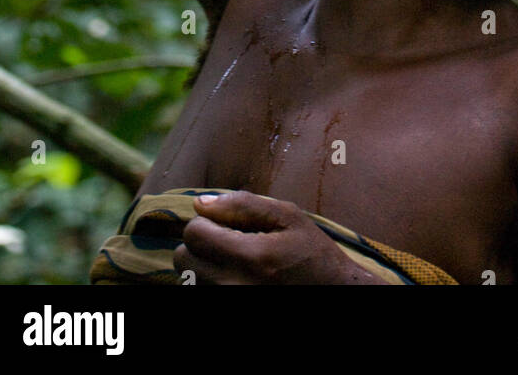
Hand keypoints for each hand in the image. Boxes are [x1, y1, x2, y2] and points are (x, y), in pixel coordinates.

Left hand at [173, 191, 387, 285]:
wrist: (334, 295)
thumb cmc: (312, 254)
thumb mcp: (288, 217)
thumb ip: (242, 205)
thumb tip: (200, 203)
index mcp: (250, 257)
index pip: (194, 233)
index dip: (207, 222)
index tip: (226, 224)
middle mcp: (233, 287)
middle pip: (183, 259)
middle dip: (200, 244)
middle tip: (227, 243)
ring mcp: (230, 303)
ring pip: (189, 279)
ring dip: (204, 266)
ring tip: (234, 263)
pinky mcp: (230, 315)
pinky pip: (201, 294)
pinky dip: (211, 283)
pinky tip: (235, 278)